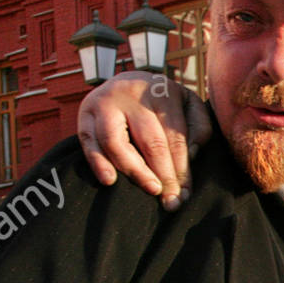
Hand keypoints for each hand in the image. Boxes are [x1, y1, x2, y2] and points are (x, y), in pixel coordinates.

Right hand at [76, 72, 211, 210]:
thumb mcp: (189, 104)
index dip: (181, 169)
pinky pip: (88, 141)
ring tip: (150, 190)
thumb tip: (190, 155)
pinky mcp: (84, 113)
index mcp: (160, 92)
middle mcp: (130, 95)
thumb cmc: (165, 100)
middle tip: (171, 201)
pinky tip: (109, 181)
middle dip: (163, 175)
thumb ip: (199, 128)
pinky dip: (97, 162)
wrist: (130, 80)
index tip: (185, 194)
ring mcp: (103, 103)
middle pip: (149, 141)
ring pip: (116, 142)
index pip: (174, 137)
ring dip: (134, 171)